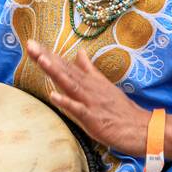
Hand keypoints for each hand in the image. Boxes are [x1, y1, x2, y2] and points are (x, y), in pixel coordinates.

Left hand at [26, 40, 148, 156]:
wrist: (142, 128)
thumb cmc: (120, 109)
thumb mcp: (103, 85)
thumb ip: (89, 70)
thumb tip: (79, 52)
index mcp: (89, 81)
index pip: (65, 65)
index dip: (48, 54)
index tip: (32, 43)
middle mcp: (88, 87)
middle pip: (64, 70)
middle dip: (46, 57)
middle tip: (30, 44)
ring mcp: (91, 101)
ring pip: (70, 84)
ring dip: (55, 72)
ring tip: (40, 59)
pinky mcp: (94, 118)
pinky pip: (78, 109)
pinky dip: (66, 102)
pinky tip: (53, 96)